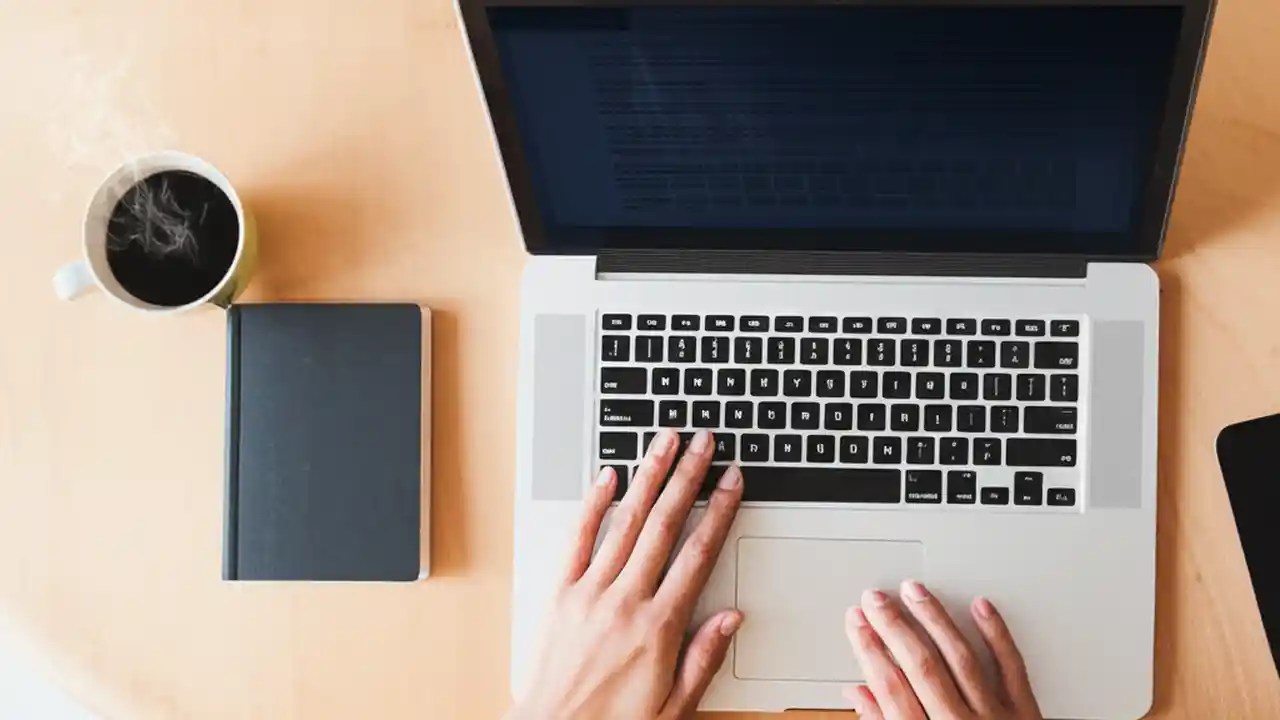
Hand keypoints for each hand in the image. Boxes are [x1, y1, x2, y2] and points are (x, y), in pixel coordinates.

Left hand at [508, 429, 744, 719]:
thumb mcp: (675, 707)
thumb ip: (704, 658)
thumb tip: (732, 618)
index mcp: (659, 627)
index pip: (698, 554)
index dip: (719, 512)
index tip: (732, 482)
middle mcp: (625, 601)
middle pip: (664, 525)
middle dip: (688, 478)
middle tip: (705, 444)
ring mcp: (590, 592)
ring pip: (625, 521)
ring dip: (648, 477)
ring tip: (665, 443)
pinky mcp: (560, 593)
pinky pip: (578, 538)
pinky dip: (594, 504)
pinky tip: (608, 475)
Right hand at [845, 581, 1042, 719]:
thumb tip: (861, 696)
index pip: (891, 690)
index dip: (869, 652)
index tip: (856, 624)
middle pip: (922, 667)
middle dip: (894, 627)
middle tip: (875, 599)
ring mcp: (996, 719)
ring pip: (962, 658)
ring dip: (935, 620)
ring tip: (915, 591)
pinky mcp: (1027, 714)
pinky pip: (1012, 667)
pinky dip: (997, 634)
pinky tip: (980, 607)